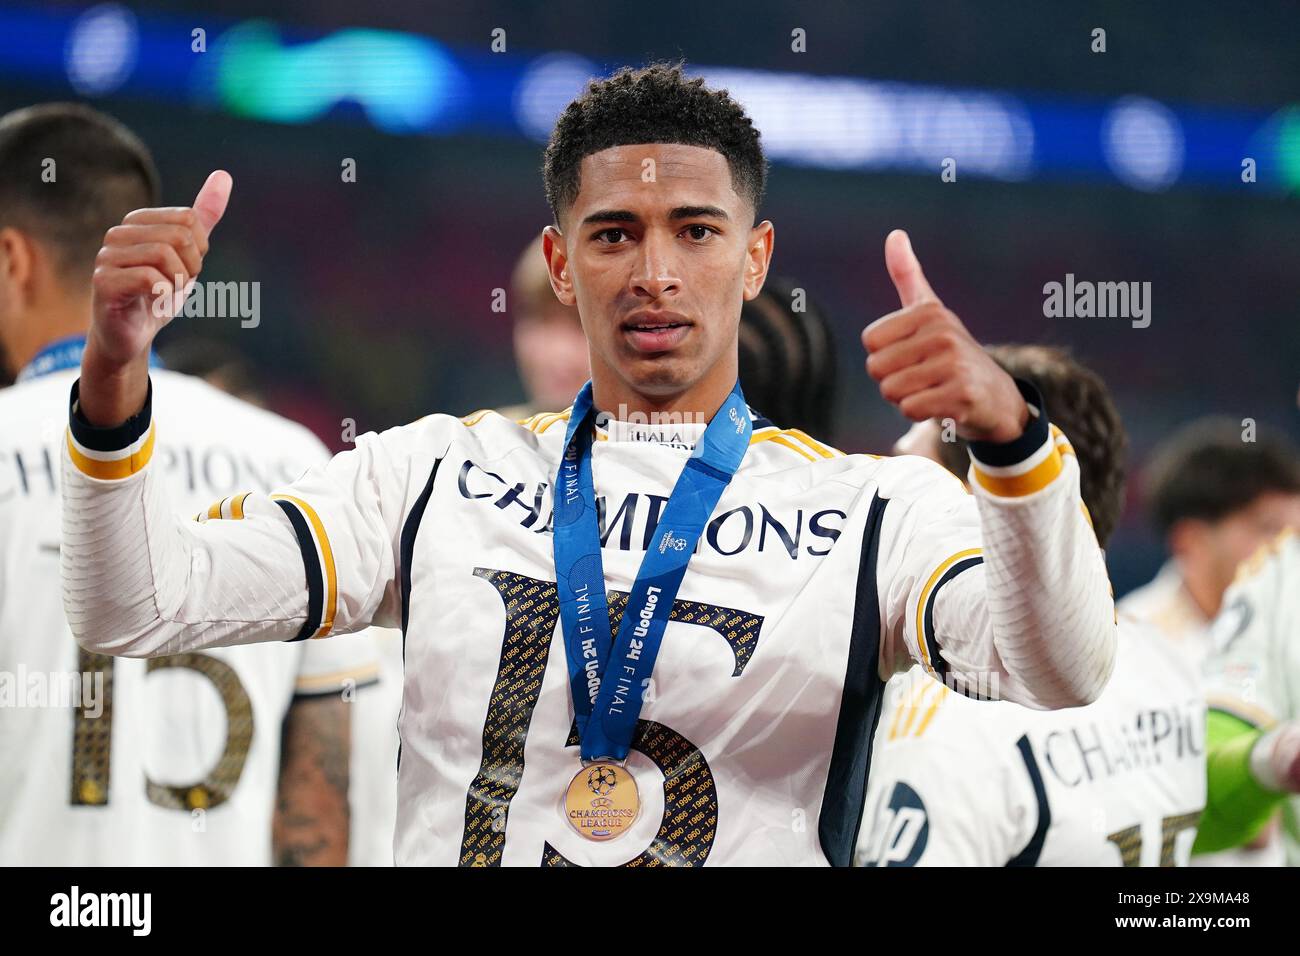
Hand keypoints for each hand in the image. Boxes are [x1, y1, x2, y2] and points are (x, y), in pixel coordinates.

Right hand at [80, 171, 231, 424]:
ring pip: (165, 256)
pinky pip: (150, 278)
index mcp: (138, 222)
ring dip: (177, 283)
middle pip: (180, 236)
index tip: (183, 269)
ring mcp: (107, 256)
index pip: (190, 220)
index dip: (199, 251)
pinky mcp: (103, 281)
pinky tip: (151, 302)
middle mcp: (118, 233)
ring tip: (163, 294)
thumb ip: (204, 217)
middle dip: (190, 267)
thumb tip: (223, 175)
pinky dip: (162, 294)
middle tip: (174, 285)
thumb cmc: (157, 293)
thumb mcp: (189, 253)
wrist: (132, 335)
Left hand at [862, 229, 1027, 443]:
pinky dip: (919, 413)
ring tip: (931, 390)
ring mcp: (954, 364)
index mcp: (929, 312)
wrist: (996, 397)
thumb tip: (895, 234)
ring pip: (891, 391)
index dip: (883, 356)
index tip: (911, 355)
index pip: (869, 341)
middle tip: (922, 377)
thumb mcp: (931, 312)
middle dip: (892, 381)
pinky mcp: (962, 395)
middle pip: (876, 368)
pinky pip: (910, 409)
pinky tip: (942, 405)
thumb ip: (908, 275)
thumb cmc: (952, 354)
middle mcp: (943, 333)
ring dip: (905, 398)